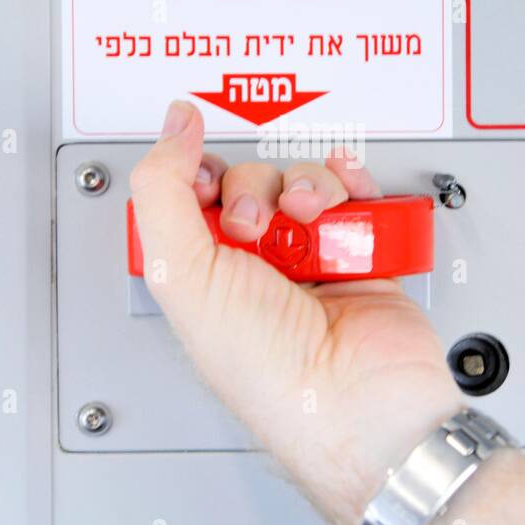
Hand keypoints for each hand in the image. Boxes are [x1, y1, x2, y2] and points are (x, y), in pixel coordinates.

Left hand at [129, 100, 463, 524]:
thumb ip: (162, 192)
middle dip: (254, 189)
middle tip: (258, 226)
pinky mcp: (362, 255)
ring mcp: (311, 261)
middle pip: (248, 182)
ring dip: (307, 185)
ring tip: (310, 218)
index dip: (195, 175)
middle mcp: (254, 270)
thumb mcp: (184, 275)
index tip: (203, 175)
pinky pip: (358, 196)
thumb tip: (172, 126)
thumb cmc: (269, 369)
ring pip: (302, 182)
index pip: (190, 199)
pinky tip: (347, 200)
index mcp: (202, 278)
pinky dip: (354, 184)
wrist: (356, 398)